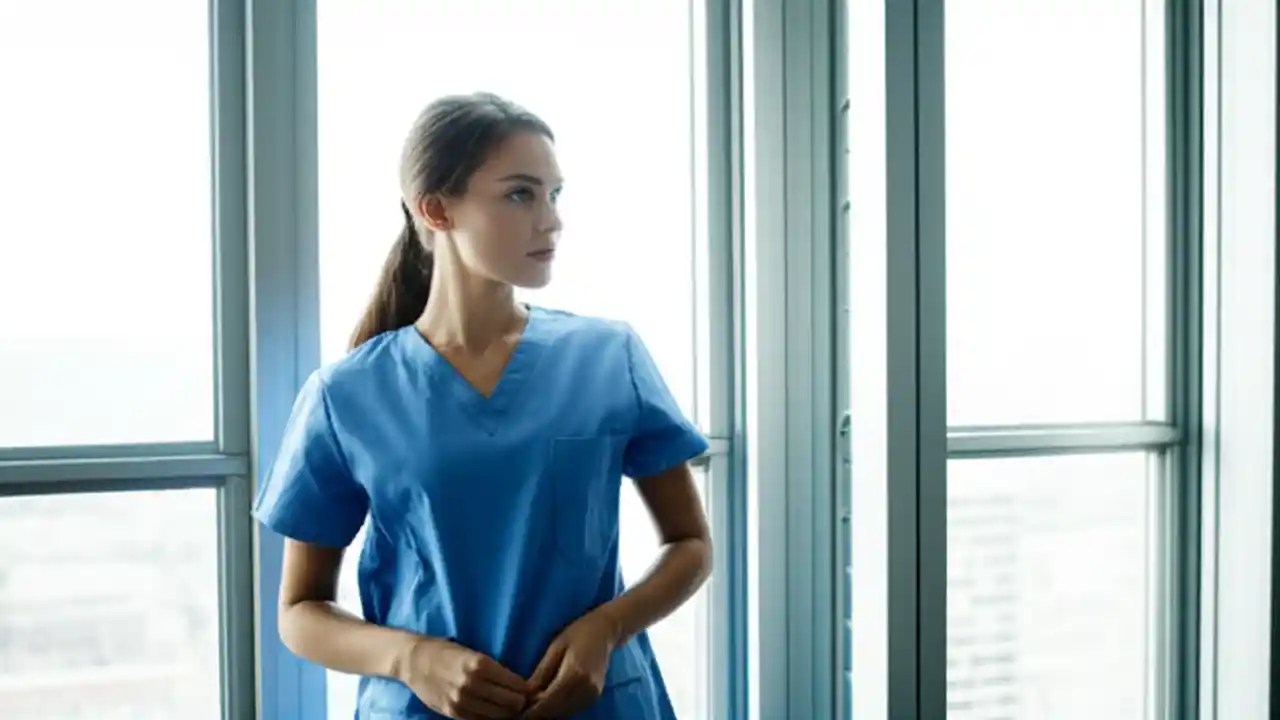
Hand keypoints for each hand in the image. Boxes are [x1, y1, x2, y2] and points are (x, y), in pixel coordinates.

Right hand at [399, 636, 533, 719]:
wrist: (414, 661)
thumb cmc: (447, 652)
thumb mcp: (474, 653)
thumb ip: (495, 670)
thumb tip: (522, 685)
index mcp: (481, 664)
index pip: (517, 685)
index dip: (527, 690)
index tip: (530, 690)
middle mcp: (472, 684)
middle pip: (512, 703)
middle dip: (520, 703)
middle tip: (521, 700)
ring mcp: (462, 701)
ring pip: (498, 716)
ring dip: (507, 713)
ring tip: (508, 707)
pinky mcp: (453, 712)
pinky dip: (490, 718)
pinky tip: (492, 712)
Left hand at [521, 610, 622, 718]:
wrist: (607, 630)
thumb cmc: (579, 632)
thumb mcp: (555, 648)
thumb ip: (542, 673)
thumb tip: (526, 694)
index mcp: (574, 674)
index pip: (548, 702)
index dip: (531, 711)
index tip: (517, 710)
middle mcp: (586, 689)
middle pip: (556, 711)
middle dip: (538, 713)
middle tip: (522, 709)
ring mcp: (592, 694)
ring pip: (565, 713)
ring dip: (548, 712)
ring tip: (532, 705)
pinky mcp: (594, 696)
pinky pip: (573, 708)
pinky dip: (559, 708)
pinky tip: (547, 702)